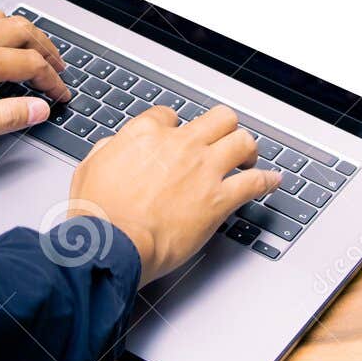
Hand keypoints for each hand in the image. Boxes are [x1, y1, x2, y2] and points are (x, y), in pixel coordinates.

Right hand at [66, 105, 282, 284]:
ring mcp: (203, 170)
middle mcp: (180, 146)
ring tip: (248, 159)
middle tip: (223, 141)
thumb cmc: (98, 215)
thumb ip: (109, 150)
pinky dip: (267, 181)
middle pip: (218, 118)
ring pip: (242, 141)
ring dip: (247, 150)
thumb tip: (116, 145)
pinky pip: (255, 182)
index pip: (171, 116)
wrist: (112, 244)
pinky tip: (271, 182)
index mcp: (146, 135)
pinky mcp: (219, 199)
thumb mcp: (89, 169)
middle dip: (223, 128)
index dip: (178, 128)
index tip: (180, 139)